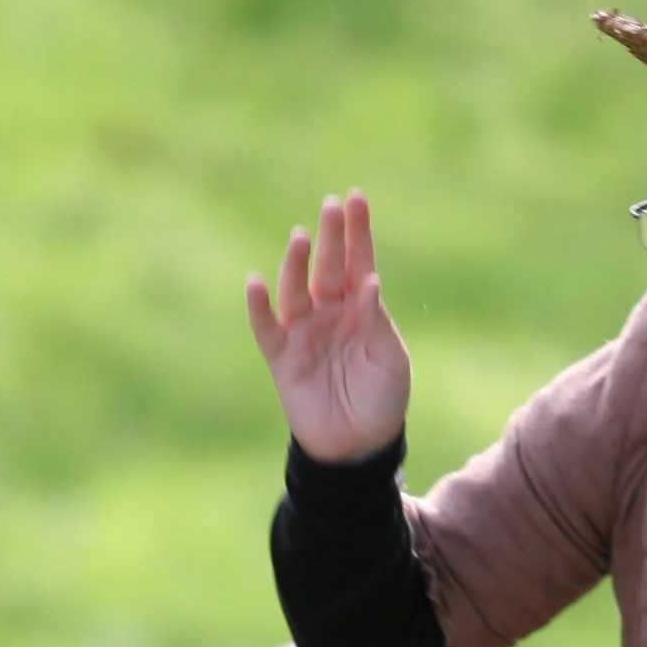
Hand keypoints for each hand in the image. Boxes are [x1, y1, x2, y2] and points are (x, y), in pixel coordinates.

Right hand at [244, 188, 410, 463]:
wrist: (356, 448)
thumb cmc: (382, 402)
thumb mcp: (390, 362)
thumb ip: (377, 322)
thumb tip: (369, 280)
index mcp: (361, 311)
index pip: (359, 262)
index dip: (357, 231)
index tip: (355, 198)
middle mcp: (330, 314)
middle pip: (327, 267)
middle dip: (329, 237)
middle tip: (330, 206)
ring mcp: (304, 333)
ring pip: (295, 289)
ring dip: (295, 263)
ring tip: (301, 238)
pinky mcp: (282, 358)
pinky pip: (266, 327)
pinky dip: (258, 306)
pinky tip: (256, 281)